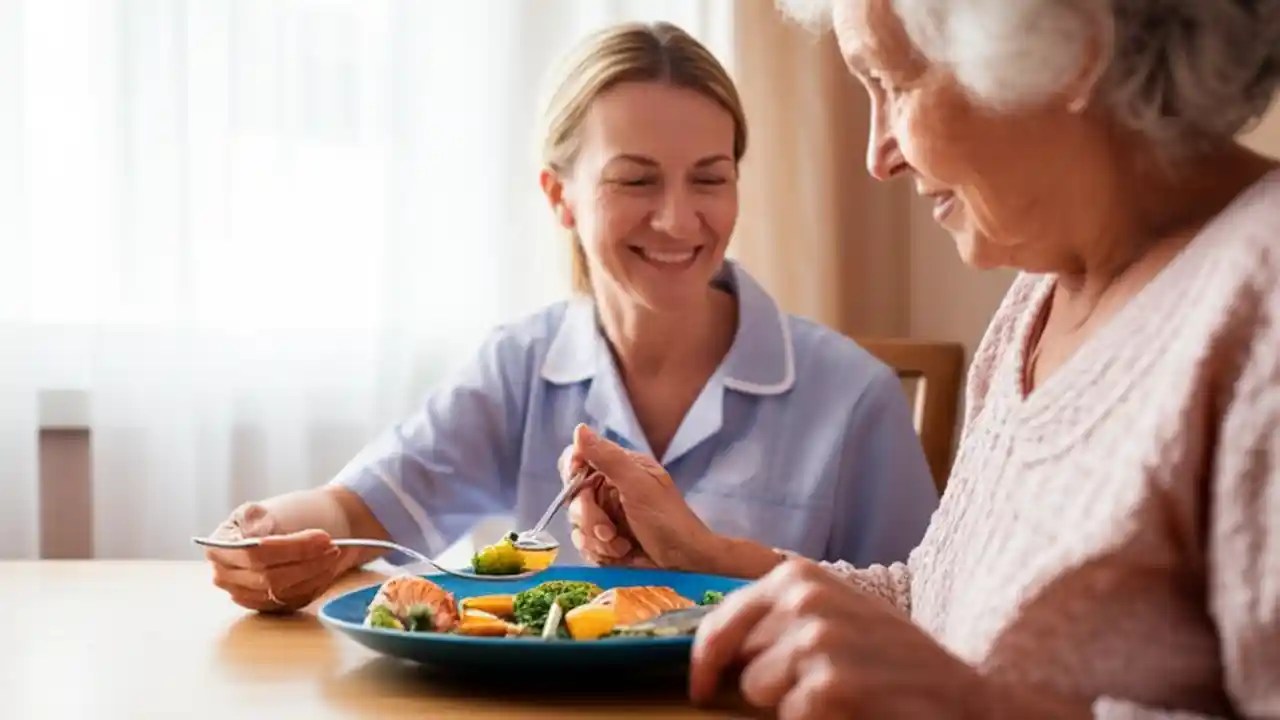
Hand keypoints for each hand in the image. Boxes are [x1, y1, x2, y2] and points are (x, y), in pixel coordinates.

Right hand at [205, 502, 341, 612]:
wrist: (311, 528)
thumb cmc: (290, 514)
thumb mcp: (272, 508)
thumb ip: (259, 519)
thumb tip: (251, 532)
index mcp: (220, 545)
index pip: (254, 553)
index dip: (291, 548)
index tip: (324, 537)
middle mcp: (226, 574)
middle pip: (267, 576)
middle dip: (306, 562)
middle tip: (335, 547)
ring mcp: (245, 593)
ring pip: (280, 592)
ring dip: (313, 575)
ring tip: (334, 555)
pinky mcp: (266, 605)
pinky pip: (290, 603)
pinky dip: (312, 586)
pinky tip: (327, 570)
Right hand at [557, 424, 720, 571]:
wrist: (685, 564)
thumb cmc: (668, 521)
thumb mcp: (639, 486)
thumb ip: (608, 458)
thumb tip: (579, 429)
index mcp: (620, 468)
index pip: (580, 457)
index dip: (572, 469)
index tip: (576, 483)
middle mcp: (609, 490)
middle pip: (573, 495)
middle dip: (589, 517)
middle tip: (609, 530)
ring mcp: (606, 517)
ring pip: (577, 524)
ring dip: (597, 539)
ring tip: (622, 546)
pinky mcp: (604, 543)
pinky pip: (584, 545)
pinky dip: (600, 552)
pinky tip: (620, 555)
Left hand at [691, 560, 990, 719]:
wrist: (966, 698)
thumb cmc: (893, 661)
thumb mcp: (836, 617)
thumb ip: (778, 621)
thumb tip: (715, 652)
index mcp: (798, 576)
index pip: (722, 621)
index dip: (706, 661)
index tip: (702, 688)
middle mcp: (803, 598)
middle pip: (742, 664)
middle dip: (770, 683)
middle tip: (825, 685)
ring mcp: (816, 639)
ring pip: (760, 693)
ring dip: (794, 703)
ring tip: (844, 693)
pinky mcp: (830, 684)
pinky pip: (790, 717)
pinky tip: (854, 709)